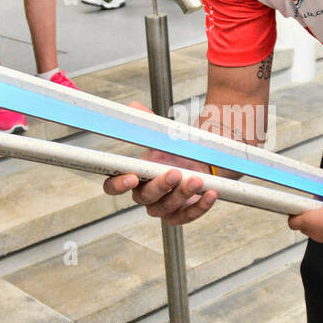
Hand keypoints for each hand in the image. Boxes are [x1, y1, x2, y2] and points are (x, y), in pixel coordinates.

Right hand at [102, 100, 217, 223]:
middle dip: (160, 186)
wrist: (205, 162)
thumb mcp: (163, 137)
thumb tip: (133, 107)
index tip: (132, 177)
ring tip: (197, 179)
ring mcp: (163, 207)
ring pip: (166, 208)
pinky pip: (188, 216)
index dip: (118, 185)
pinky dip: (200, 206)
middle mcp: (146, 195)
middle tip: (175, 172)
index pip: (113, 186)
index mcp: (135, 176)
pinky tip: (210, 193)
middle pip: (144, 198)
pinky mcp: (182, 214)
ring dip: (182, 194)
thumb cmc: (179, 153)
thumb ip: (148, 124)